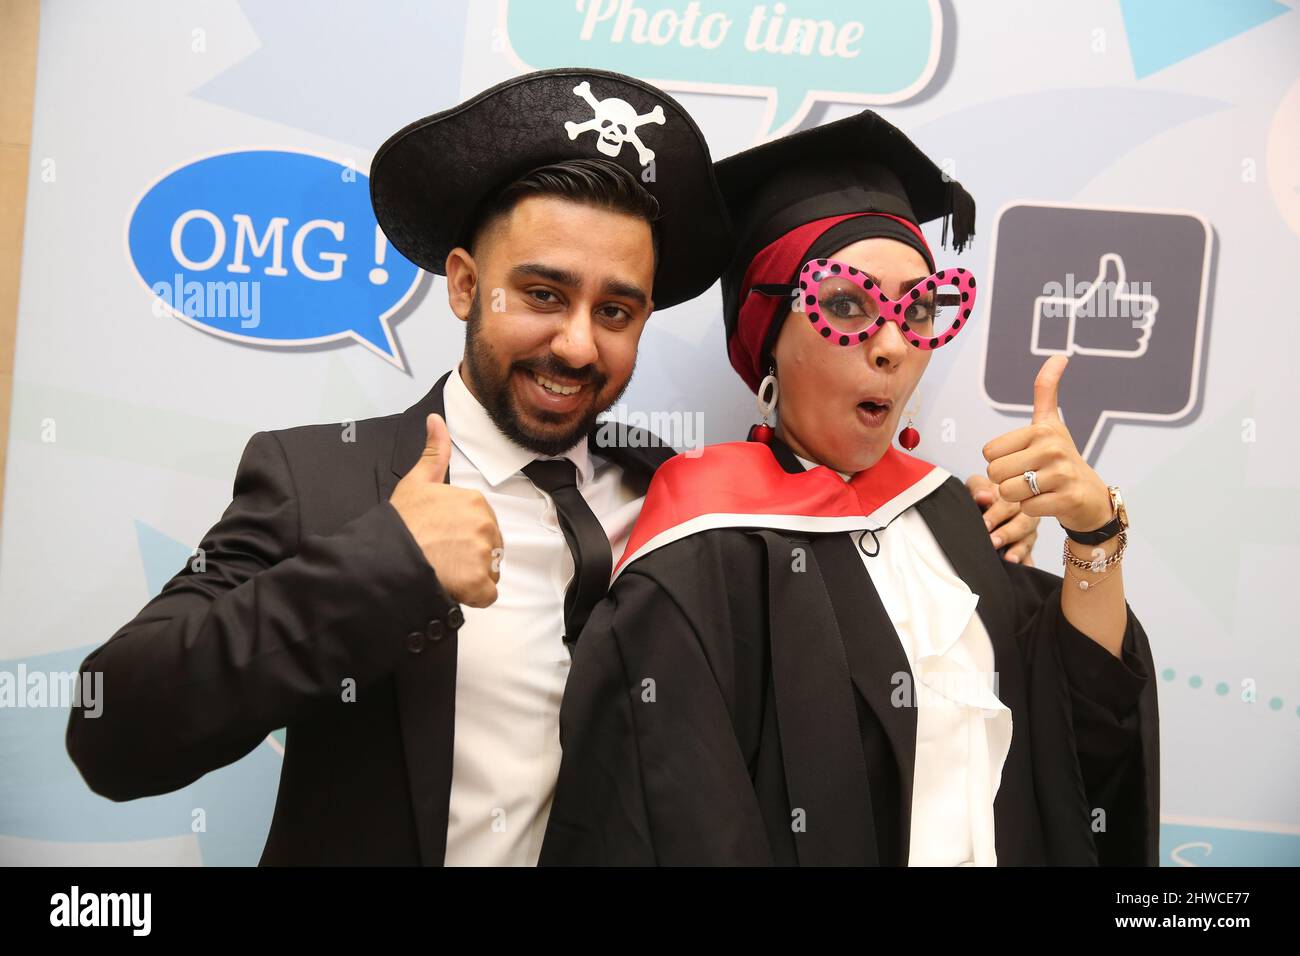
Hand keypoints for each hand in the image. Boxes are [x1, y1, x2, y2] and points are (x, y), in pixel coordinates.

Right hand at [389, 413, 502, 607]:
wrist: (387, 556)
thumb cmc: (400, 522)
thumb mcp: (416, 481)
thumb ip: (433, 451)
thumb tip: (436, 419)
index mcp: (476, 501)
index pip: (481, 526)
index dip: (461, 537)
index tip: (440, 539)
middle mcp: (485, 524)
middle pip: (489, 548)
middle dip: (469, 557)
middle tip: (439, 558)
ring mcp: (485, 554)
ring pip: (489, 571)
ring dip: (470, 577)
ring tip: (442, 572)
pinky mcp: (480, 582)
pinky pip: (487, 595)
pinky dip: (472, 597)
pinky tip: (451, 589)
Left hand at [965, 473, 1038, 565]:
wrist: (984, 507)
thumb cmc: (980, 495)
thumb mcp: (976, 487)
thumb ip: (978, 489)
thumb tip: (983, 496)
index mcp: (1014, 497)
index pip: (1007, 505)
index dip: (996, 515)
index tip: (984, 525)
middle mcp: (1025, 514)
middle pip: (1022, 524)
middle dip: (1007, 534)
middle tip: (993, 542)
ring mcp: (1028, 533)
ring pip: (1028, 541)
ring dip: (1018, 550)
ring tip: (1009, 559)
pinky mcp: (1027, 550)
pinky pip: (1030, 558)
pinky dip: (1027, 564)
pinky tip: (1024, 569)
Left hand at [982, 356, 1112, 533]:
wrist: (1091, 496)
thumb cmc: (1061, 459)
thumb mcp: (1051, 422)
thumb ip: (1046, 390)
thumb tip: (1059, 356)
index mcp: (1042, 429)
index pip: (989, 452)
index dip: (1000, 461)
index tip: (1023, 459)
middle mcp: (1053, 447)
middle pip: (995, 473)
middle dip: (1006, 482)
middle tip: (1029, 478)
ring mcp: (1062, 473)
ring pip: (1008, 492)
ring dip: (1019, 497)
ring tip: (1038, 490)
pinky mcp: (1067, 498)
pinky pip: (1026, 509)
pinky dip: (1033, 510)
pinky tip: (1048, 501)